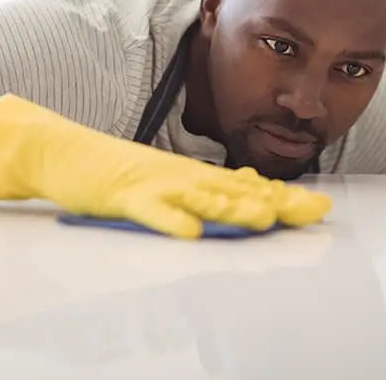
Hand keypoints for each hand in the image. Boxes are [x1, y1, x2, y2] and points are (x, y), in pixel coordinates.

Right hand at [0, 94, 331, 237]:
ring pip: (199, 196)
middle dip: (275, 201)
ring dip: (232, 208)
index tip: (319, 206)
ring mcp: (153, 184)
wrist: (65, 152)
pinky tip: (190, 233)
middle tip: (312, 210)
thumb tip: (251, 196)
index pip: (246, 186)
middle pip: (235, 189)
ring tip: (263, 219)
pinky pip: (150, 210)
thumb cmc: (117, 172)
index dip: (283, 196)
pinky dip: (170, 220)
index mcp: (193, 175)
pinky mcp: (124, 196)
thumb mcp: (168, 181)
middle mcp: (181, 176)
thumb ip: (206, 191)